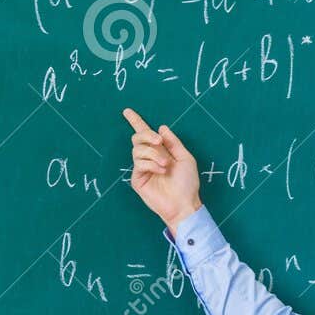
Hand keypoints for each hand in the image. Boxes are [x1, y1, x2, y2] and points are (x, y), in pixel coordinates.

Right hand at [122, 107, 201, 232]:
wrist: (184, 203)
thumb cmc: (187, 182)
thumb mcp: (185, 157)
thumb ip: (173, 142)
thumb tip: (161, 127)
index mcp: (160, 151)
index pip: (145, 134)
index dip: (135, 121)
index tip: (127, 111)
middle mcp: (149, 157)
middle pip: (137, 137)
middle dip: (147, 135)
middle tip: (159, 141)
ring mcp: (142, 168)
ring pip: (138, 149)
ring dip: (153, 153)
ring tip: (165, 164)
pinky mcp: (138, 179)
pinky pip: (139, 163)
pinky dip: (151, 164)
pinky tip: (161, 171)